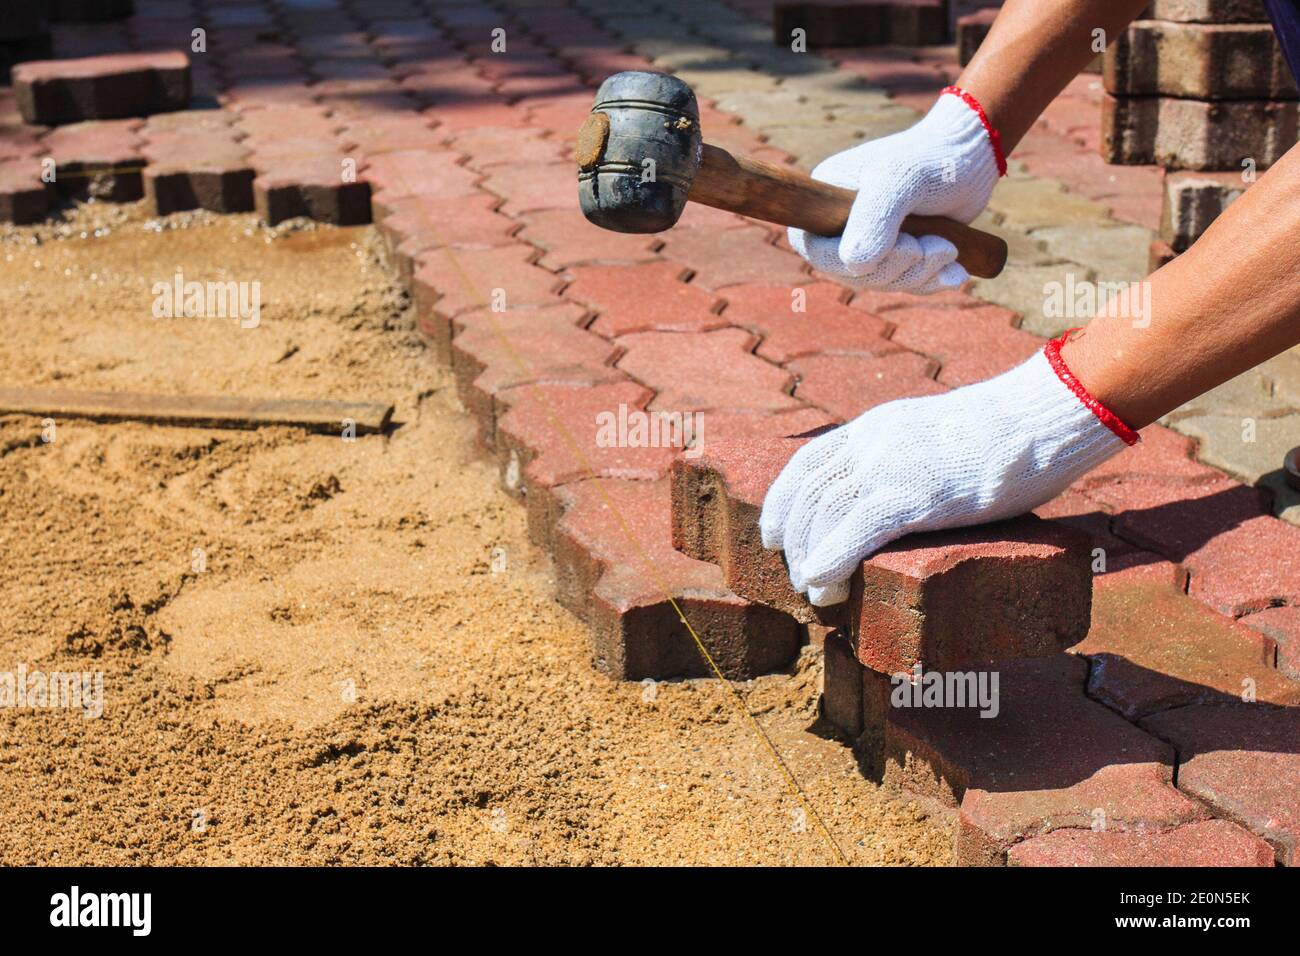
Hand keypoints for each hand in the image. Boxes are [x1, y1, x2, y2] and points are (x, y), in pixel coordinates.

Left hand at [760, 345, 1132, 604]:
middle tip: (799, 577)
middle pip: (809, 495)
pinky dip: (830, 561)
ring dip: (811, 561)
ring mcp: (892, 466)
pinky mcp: (917, 494)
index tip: (773, 534)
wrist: (1043, 415)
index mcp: (876, 425)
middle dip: (794, 541)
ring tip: (817, 593)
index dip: (781, 502)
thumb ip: (910, 457)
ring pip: (824, 516)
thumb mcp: (938, 434)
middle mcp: (872, 442)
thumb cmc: (1009, 434)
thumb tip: (908, 493)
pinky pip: (856, 531)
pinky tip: (823, 585)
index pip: (807, 463)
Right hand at [788, 90, 1001, 293]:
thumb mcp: (902, 179)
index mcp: (825, 200)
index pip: (818, 251)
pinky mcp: (895, 253)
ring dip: (920, 273)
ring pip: (881, 281)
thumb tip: (854, 263)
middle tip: (940, 247)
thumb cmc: (932, 159)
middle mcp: (839, 223)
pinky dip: (931, 280)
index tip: (907, 245)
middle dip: (900, 269)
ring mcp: (868, 240)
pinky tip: (956, 271)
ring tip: (950, 249)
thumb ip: (874, 219)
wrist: (971, 157)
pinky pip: (903, 283)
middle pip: (853, 273)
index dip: (857, 262)